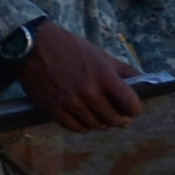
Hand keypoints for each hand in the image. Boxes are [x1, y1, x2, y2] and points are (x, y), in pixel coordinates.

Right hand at [15, 22, 142, 133]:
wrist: (31, 46)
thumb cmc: (68, 47)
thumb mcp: (99, 53)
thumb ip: (122, 69)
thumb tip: (142, 81)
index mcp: (103, 76)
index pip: (131, 104)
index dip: (134, 108)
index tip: (132, 108)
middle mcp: (88, 93)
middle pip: (115, 119)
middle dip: (121, 119)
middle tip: (120, 117)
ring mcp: (71, 103)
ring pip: (96, 126)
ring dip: (102, 123)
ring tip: (101, 116)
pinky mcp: (54, 110)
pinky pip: (76, 128)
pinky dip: (84, 126)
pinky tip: (85, 119)